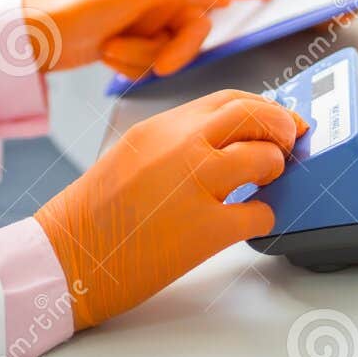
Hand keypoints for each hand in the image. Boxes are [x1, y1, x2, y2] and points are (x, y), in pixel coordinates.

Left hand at [20, 0, 274, 78]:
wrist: (35, 37)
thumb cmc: (78, 1)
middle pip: (197, 13)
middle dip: (179, 40)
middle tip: (164, 60)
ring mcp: (144, 10)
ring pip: (178, 40)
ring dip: (148, 51)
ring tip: (115, 49)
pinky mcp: (134, 36)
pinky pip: (157, 53)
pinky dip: (135, 59)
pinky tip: (110, 53)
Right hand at [35, 90, 307, 329]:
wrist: (67, 257)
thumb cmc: (94, 215)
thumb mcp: (131, 155)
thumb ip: (176, 142)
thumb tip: (223, 142)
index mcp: (161, 127)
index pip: (227, 99)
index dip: (263, 106)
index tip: (278, 119)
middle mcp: (180, 147)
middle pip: (253, 116)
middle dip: (282, 126)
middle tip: (290, 143)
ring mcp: (194, 185)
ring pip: (263, 158)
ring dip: (274, 169)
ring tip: (265, 183)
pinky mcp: (204, 230)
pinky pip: (258, 215)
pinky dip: (262, 219)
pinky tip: (248, 223)